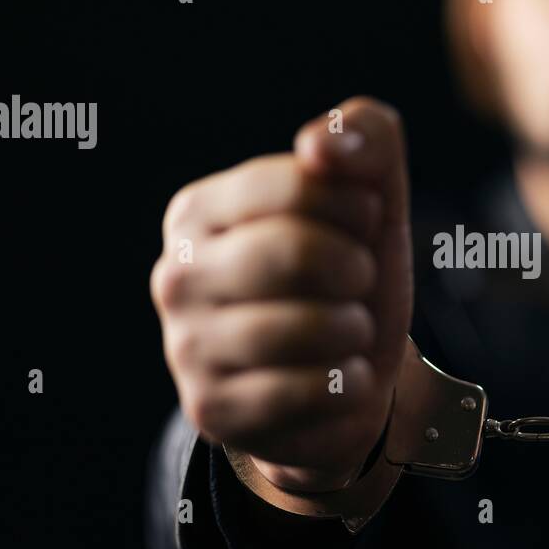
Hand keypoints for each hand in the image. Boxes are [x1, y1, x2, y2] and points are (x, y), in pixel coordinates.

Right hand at [150, 97, 413, 491]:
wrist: (350, 379)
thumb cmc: (349, 276)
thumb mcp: (372, 199)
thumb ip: (364, 138)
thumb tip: (322, 143)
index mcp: (200, 210)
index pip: (296, 182)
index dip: (356, 204)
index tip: (366, 222)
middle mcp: (176, 275)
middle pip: (294, 252)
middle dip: (356, 268)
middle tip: (358, 281)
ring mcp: (186, 347)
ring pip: (300, 328)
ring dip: (354, 328)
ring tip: (350, 329)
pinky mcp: (212, 410)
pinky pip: (304, 392)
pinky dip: (349, 384)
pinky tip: (343, 377)